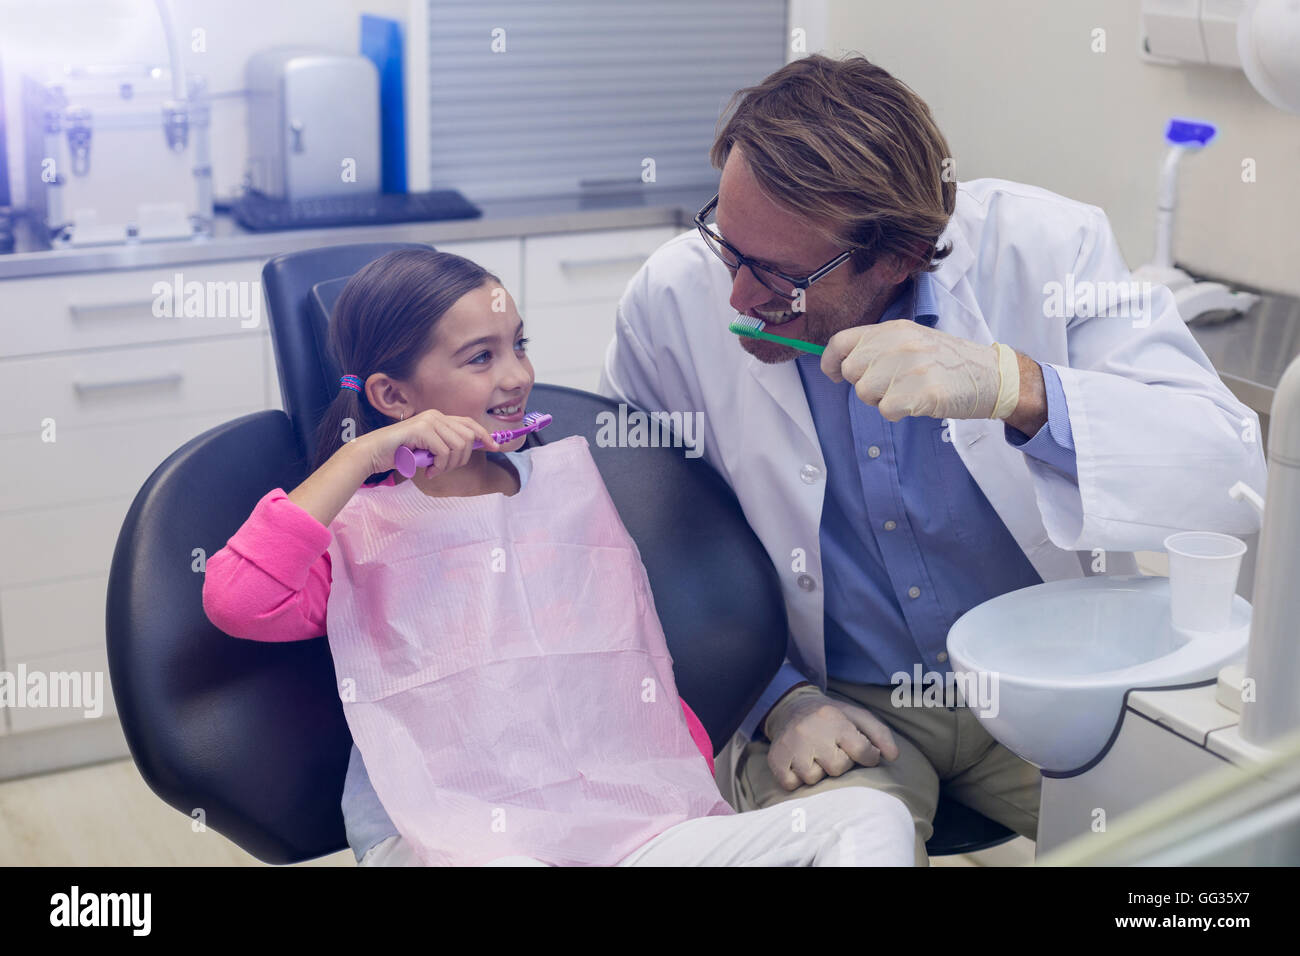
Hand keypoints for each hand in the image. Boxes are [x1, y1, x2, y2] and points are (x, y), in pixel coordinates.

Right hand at [355, 409, 500, 478]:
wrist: (373, 452)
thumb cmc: (399, 453)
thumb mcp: (428, 449)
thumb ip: (445, 446)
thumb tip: (470, 449)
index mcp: (438, 418)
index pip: (469, 424)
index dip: (484, 435)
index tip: (495, 447)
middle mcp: (436, 416)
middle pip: (467, 438)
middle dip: (460, 459)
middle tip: (443, 469)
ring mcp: (429, 421)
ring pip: (458, 446)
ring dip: (448, 465)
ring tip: (433, 470)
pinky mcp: (422, 430)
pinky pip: (444, 452)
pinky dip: (439, 466)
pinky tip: (427, 470)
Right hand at [763, 686, 898, 790]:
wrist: (791, 708)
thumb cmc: (832, 718)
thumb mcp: (858, 717)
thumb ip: (880, 735)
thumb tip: (893, 756)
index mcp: (835, 719)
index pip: (862, 751)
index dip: (867, 756)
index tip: (862, 753)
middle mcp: (811, 731)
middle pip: (837, 768)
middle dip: (839, 763)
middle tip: (833, 751)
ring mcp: (791, 745)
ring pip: (812, 778)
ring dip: (817, 771)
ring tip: (816, 757)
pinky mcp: (776, 758)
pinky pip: (791, 784)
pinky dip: (796, 779)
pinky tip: (800, 764)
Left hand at [820, 320, 1020, 420]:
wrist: (991, 375)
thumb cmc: (947, 362)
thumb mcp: (912, 340)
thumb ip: (879, 347)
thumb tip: (841, 363)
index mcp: (893, 329)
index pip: (841, 342)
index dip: (830, 362)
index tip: (833, 374)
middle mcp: (899, 343)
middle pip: (851, 372)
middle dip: (864, 385)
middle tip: (890, 386)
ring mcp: (911, 366)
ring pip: (865, 393)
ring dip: (881, 400)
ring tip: (907, 393)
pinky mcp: (922, 391)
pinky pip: (886, 410)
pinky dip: (897, 413)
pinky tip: (916, 404)